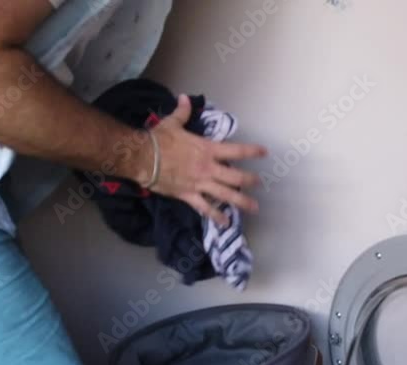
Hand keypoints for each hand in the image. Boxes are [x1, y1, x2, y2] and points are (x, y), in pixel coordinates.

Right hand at [144, 94, 266, 225]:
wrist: (141, 158)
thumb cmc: (158, 139)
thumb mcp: (172, 123)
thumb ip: (183, 112)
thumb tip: (184, 98)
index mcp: (207, 150)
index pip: (236, 151)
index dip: (252, 151)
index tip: (264, 153)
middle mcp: (208, 168)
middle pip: (236, 177)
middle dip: (250, 180)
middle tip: (259, 183)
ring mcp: (200, 183)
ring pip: (226, 195)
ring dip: (241, 201)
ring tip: (254, 207)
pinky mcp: (188, 196)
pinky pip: (205, 208)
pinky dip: (216, 216)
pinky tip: (225, 223)